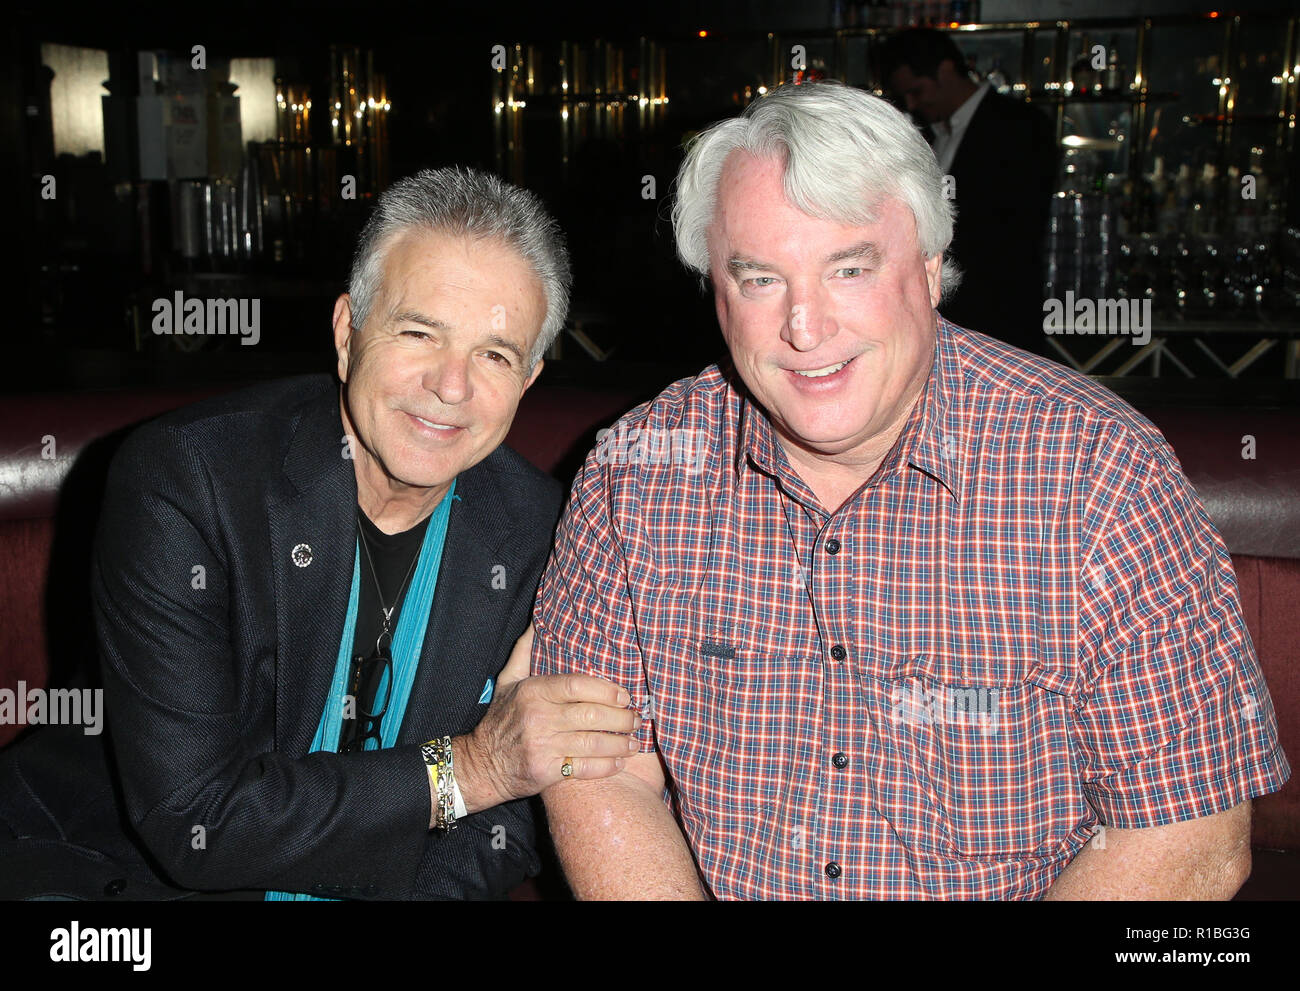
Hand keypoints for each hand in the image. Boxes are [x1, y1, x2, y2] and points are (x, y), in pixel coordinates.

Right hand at [453, 625, 639, 812]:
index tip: (625, 695)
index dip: (606, 690)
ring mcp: (542, 746)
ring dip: (620, 743)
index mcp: (533, 691)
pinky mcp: (546, 772)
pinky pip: (584, 768)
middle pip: (591, 715)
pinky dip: (606, 766)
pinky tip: (619, 761)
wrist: (481, 764)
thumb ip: (525, 651)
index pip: (577, 685)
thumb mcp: (507, 681)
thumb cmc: (501, 719)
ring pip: (593, 743)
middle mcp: (538, 717)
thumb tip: (538, 619)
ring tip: (634, 742)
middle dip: (621, 718)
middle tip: (636, 719)